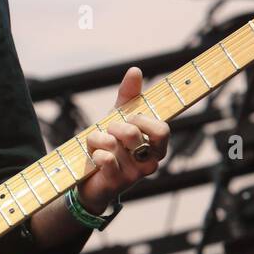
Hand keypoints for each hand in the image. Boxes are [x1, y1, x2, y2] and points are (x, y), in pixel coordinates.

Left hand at [79, 66, 169, 214]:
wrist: (91, 180)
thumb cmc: (110, 147)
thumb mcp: (120, 119)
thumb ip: (129, 96)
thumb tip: (135, 70)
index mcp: (156, 147)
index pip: (162, 130)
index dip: (143, 120)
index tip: (130, 118)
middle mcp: (149, 163)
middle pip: (133, 134)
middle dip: (113, 126)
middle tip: (108, 131)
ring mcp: (134, 176)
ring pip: (112, 144)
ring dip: (97, 139)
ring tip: (97, 145)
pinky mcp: (116, 183)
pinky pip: (105, 158)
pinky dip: (94, 152)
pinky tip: (94, 157)